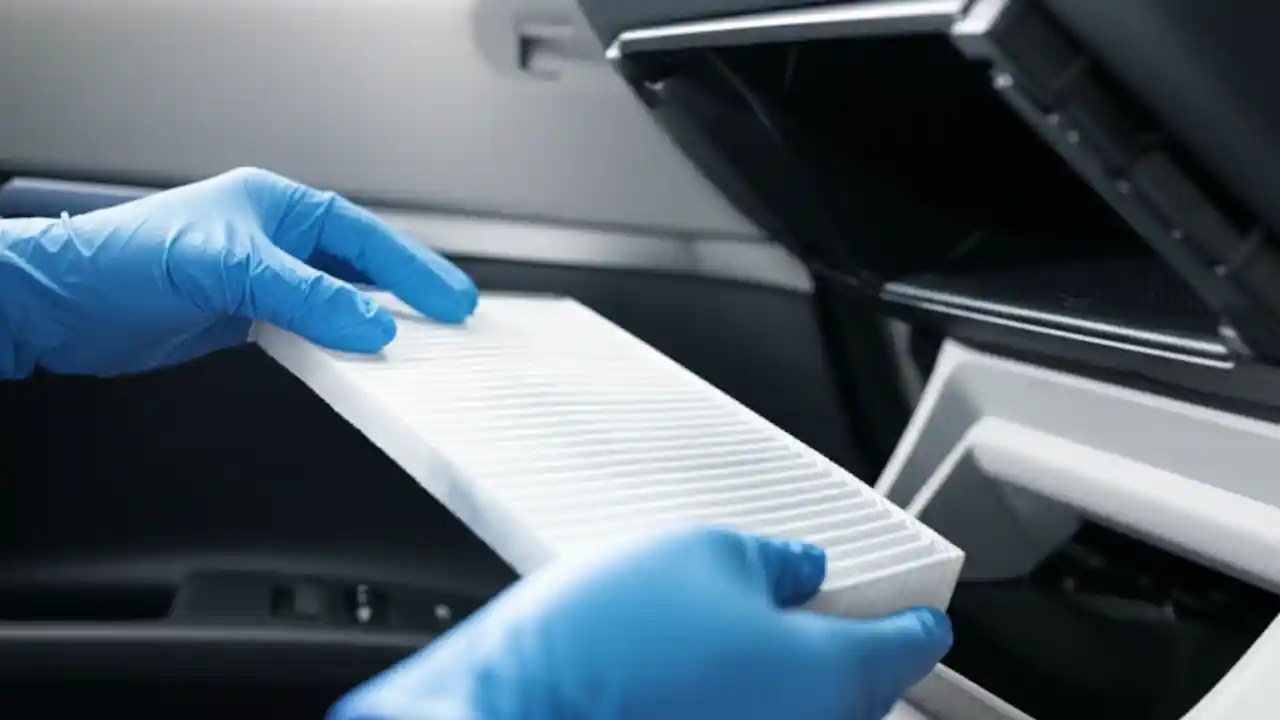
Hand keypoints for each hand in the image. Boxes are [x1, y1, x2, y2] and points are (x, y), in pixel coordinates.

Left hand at [0, 167, 475, 377]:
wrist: (65, 306)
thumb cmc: (127, 259)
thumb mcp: (229, 269)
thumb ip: (305, 297)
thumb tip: (369, 324)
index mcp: (276, 205)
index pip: (362, 235)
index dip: (413, 266)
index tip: (452, 299)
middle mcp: (273, 241)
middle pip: (359, 268)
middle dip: (407, 295)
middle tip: (454, 322)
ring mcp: (260, 282)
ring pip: (337, 303)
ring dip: (373, 325)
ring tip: (417, 348)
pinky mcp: (243, 321)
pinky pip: (308, 334)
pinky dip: (336, 348)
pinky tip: (354, 364)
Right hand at [330, 527, 951, 719]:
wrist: (518, 711)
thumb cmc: (606, 645)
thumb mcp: (700, 554)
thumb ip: (773, 562)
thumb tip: (797, 571)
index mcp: (830, 675)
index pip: (909, 647)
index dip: (918, 619)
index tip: (925, 614)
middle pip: (859, 692)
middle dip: (842, 648)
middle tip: (802, 606)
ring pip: (802, 713)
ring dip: (787, 678)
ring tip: (725, 636)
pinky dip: (745, 704)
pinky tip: (693, 676)